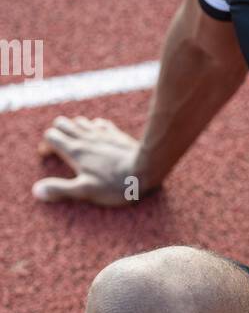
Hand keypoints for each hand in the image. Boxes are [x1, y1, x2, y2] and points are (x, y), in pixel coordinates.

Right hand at [33, 115, 152, 206]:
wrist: (146, 169)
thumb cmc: (115, 185)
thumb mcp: (85, 191)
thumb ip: (60, 189)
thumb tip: (36, 191)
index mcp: (75, 151)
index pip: (51, 136)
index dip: (46, 145)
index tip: (49, 158)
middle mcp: (85, 137)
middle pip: (62, 124)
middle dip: (58, 133)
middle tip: (62, 150)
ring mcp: (101, 133)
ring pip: (80, 121)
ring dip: (74, 129)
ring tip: (78, 144)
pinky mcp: (116, 134)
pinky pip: (100, 123)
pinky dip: (94, 127)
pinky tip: (98, 137)